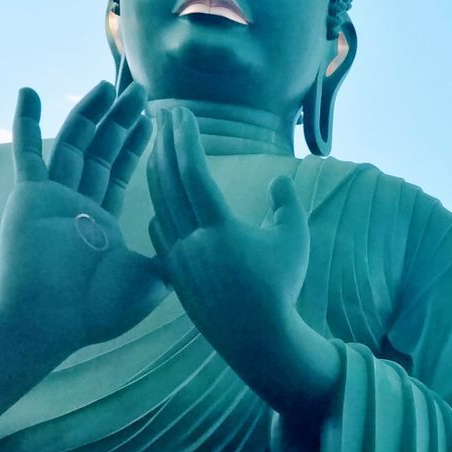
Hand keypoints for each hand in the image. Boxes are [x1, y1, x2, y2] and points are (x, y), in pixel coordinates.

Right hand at [0, 83, 166, 355]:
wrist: (49, 323)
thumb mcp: (148, 282)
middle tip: (142, 92)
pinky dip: (25, 121)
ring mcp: (51, 198)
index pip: (121, 173)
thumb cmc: (96, 311)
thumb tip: (198, 253)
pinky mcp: (29, 195)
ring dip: (90, 113)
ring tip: (108, 85)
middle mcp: (76, 206)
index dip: (136, 145)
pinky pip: (26, 152)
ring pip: (73, 144)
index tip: (153, 118)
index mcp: (101, 224)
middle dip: (121, 121)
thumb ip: (168, 260)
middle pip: (101, 152)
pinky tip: (29, 91)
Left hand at [148, 107, 333, 417]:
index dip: (185, 140)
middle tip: (163, 113)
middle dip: (165, 143)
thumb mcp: (294, 241)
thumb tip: (278, 181)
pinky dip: (159, 207)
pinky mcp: (174, 274)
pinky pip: (158, 232)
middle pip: (169, 181)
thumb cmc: (281, 287)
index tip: (180, 113)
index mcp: (221, 229)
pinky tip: (161, 195)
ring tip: (158, 145)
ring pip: (159, 203)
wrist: (258, 338)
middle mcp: (193, 240)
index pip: (193, 173)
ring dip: (157, 170)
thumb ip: (287, 205)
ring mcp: (179, 258)